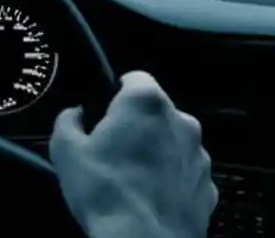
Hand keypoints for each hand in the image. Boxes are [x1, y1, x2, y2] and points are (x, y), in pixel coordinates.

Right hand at [49, 71, 216, 237]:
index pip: (134, 77)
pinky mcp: (208, 186)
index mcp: (146, 103)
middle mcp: (181, 121)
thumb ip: (67, 120)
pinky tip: (150, 196)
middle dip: (137, 125)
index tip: (104, 112)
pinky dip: (171, 179)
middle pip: (155, 112)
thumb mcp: (65, 151)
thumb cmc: (105, 193)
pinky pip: (185, 172)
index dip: (116, 93)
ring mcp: (199, 155)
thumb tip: (74, 114)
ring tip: (131, 179)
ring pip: (173, 142)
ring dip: (156, 152)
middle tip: (112, 150)